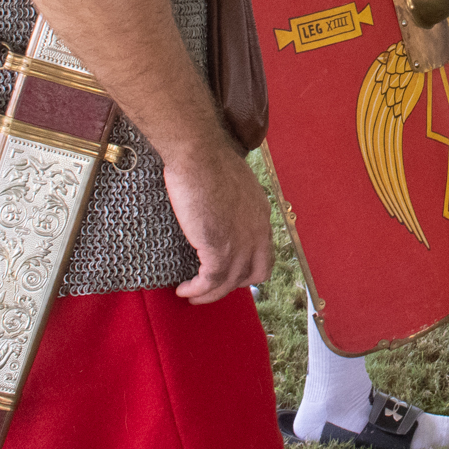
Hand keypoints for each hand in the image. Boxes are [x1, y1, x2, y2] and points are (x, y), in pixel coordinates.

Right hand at [165, 149, 274, 304]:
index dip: (246, 266)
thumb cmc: (208, 160)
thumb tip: (219, 210)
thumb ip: (232, 202)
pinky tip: (184, 289)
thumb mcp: (232, 183)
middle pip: (256, 273)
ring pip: (230, 282)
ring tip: (192, 294)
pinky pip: (211, 281)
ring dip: (210, 293)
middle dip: (233, 284)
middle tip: (211, 285)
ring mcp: (241, 242)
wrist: (199, 154)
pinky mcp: (220, 249)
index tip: (226, 270)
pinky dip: (198, 289)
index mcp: (261, 214)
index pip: (264, 251)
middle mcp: (258, 231)